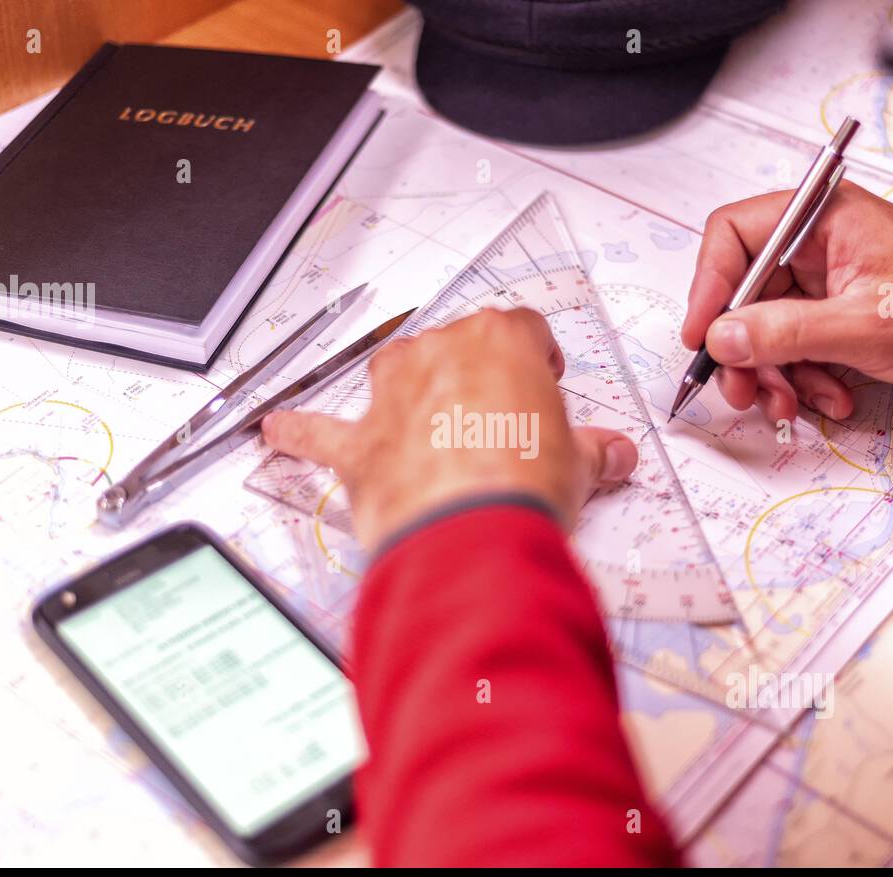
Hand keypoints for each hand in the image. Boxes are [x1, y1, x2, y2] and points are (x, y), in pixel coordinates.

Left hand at [261, 308, 638, 548]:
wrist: (474, 531)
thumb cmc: (526, 483)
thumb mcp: (579, 464)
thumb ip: (596, 453)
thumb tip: (618, 457)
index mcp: (500, 341)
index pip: (522, 328)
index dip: (535, 354)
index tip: (544, 377)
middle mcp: (440, 353)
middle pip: (455, 346)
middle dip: (475, 375)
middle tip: (498, 415)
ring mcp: (392, 396)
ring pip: (392, 371)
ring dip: (405, 388)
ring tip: (423, 417)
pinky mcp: (359, 445)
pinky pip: (317, 431)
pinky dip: (297, 432)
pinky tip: (274, 431)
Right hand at [684, 182, 892, 422]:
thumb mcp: (863, 326)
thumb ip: (784, 332)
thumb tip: (722, 337)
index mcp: (824, 218)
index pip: (734, 235)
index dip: (708, 287)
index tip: (703, 337)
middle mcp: (822, 243)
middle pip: (746, 290)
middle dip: (743, 346)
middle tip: (742, 388)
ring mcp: (834, 280)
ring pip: (770, 326)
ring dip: (774, 372)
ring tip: (790, 403)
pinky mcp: (847, 313)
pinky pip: (801, 345)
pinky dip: (806, 376)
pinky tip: (831, 397)